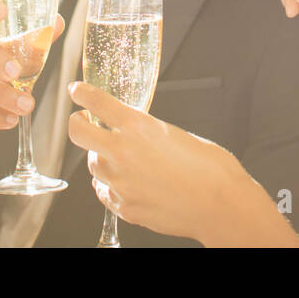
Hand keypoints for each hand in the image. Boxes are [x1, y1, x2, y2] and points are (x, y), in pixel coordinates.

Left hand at [67, 81, 292, 245]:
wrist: (221, 205)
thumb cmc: (210, 168)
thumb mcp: (176, 134)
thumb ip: (148, 132)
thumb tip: (136, 132)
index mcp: (139, 127)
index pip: (97, 102)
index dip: (82, 93)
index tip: (76, 91)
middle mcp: (124, 153)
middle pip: (79, 133)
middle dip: (77, 124)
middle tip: (83, 122)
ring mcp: (121, 182)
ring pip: (92, 164)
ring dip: (100, 157)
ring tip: (117, 157)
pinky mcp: (125, 207)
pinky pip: (104, 192)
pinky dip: (109, 185)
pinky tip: (121, 182)